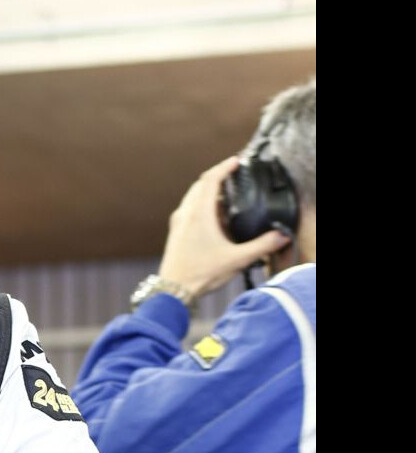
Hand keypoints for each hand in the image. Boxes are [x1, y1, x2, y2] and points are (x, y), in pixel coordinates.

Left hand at [157, 156, 292, 300]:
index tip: (235, 162)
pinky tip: (210, 216)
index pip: (211, 179)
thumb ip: (260, 247)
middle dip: (216, 176)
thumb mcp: (236, 260)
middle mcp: (186, 214)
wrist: (173, 291)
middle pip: (200, 184)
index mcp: (199, 214)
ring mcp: (178, 223)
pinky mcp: (174, 232)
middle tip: (231, 175)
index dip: (224, 167)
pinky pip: (187, 208)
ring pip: (192, 196)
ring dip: (207, 190)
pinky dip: (199, 203)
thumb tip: (279, 238)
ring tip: (224, 194)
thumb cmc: (199, 275)